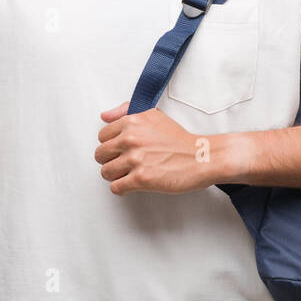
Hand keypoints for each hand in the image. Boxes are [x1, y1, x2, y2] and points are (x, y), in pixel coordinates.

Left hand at [96, 103, 216, 194]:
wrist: (200, 157)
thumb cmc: (180, 140)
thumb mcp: (154, 115)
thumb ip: (126, 111)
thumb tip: (105, 116)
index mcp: (132, 122)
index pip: (102, 136)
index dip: (112, 145)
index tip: (121, 149)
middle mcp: (131, 139)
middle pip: (101, 155)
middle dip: (111, 160)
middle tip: (124, 163)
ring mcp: (135, 160)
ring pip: (106, 172)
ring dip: (116, 175)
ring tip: (129, 174)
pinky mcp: (140, 179)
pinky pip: (116, 187)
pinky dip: (122, 188)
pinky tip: (133, 184)